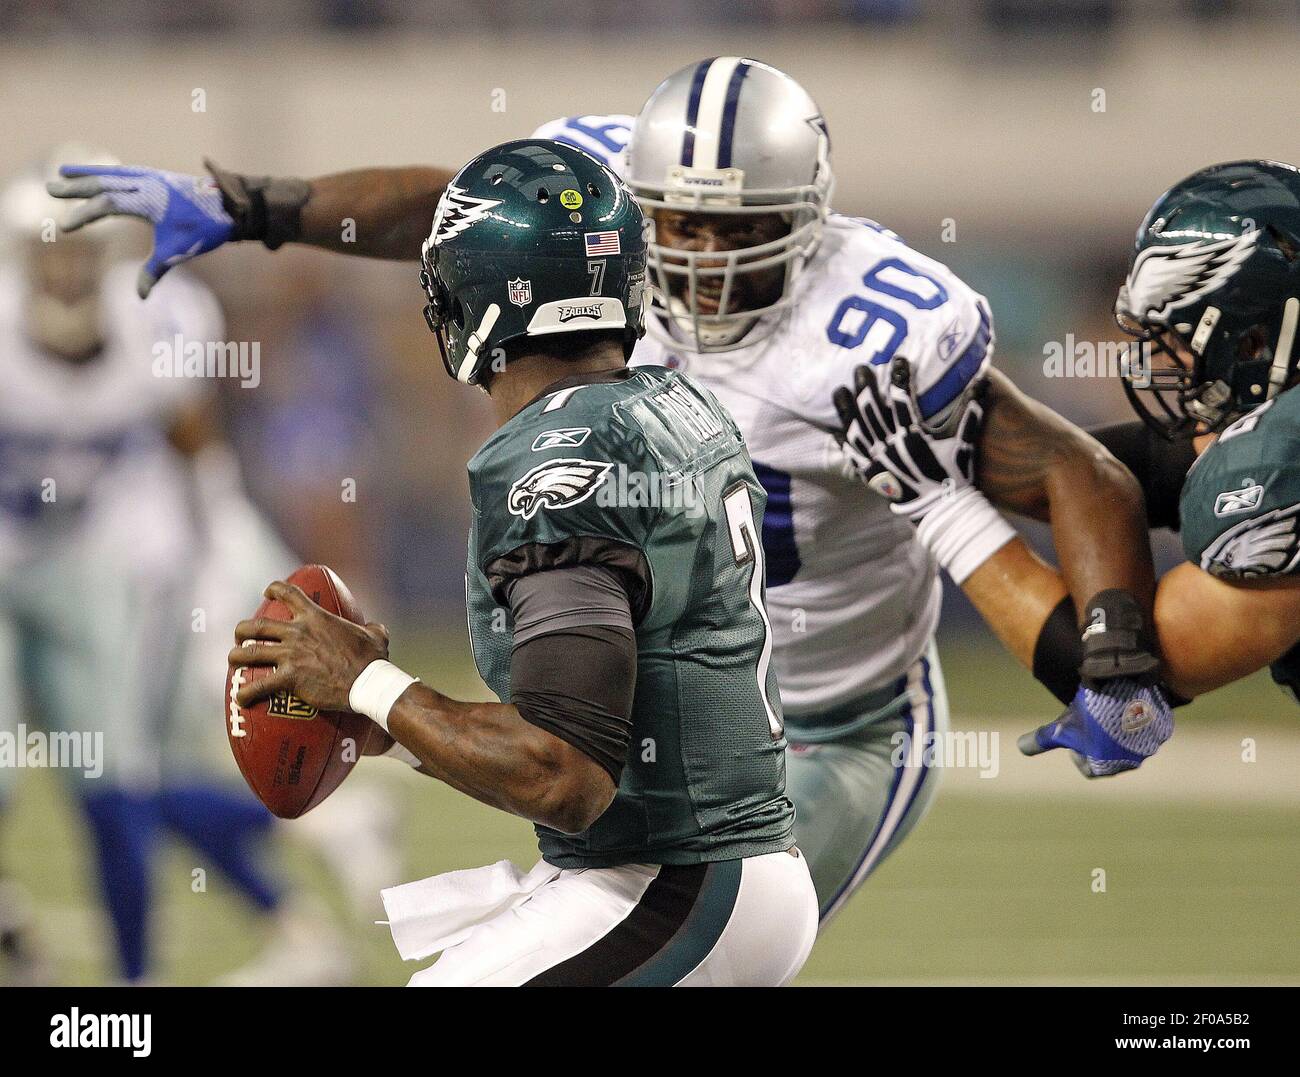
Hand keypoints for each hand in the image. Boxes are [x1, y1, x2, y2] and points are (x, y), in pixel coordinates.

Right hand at [47, 163, 233, 297]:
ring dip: (89, 173)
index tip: (64, 227)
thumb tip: (140, 295)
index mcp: (148, 200)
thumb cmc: (205, 230)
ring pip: (114, 173)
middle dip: (76, 188)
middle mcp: (147, 184)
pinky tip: (102, 174)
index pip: (107, 205)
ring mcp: (154, 178)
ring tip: (65, 172)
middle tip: (49, 190)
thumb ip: (154, 270)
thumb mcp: (177, 252)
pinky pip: (128, 172)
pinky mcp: (160, 178)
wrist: (233, 208)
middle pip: (104, 184)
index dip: (84, 215)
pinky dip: (110, 172)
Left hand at [228, 581, 389, 714]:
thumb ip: (372, 628)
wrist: (368, 683)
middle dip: (242, 630)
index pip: (287, 593)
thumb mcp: (376, 636)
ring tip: (233, 663)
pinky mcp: (289, 678)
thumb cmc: (373, 660)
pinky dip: (245, 693)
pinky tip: (240, 699)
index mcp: (315, 617)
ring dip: (236, 658)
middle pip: (256, 625)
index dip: (274, 590)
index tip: (267, 593)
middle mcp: (297, 632)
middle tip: (240, 637)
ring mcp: (290, 655)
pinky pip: (258, 686)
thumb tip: (375, 627)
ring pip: (249, 653)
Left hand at [832, 355, 983, 522]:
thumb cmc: (954, 474)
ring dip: (846, 408)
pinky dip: (842, 438)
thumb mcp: (964, 443)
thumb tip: (982, 381)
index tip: (898, 360)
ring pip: (856, 429)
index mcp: (913, 437)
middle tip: (860, 368)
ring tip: (840, 389)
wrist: (939, 508)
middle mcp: (890, 447)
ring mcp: (876, 461)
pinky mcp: (869, 473)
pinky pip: (850, 453)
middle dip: (865, 386)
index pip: (902, 401)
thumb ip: (971, 412)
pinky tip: (834, 424)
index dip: (899, 378)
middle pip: (872, 411)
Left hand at [1018, 680, 1173, 777]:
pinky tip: (1124, 703)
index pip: (1090, 768)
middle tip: (1090, 722)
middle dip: (1099, 743)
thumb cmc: (1088, 709)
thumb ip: (1042, 740)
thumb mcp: (1062, 726)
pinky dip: (1136, 718)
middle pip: (1112, 756)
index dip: (1077, 754)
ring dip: (1119, 731)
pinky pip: (1148, 726)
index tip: (1073, 738)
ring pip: (1131, 741)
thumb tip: (1021, 748)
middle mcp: (1133, 760)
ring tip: (1107, 711)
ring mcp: (1151, 743)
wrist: (1121, 682)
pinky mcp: (1162, 726)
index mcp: (1108, 766)